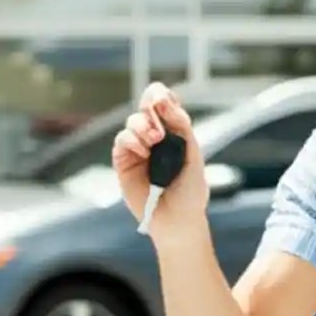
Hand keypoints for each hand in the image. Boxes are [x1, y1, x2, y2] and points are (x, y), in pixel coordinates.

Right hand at [112, 82, 209, 238]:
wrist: (179, 220)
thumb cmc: (191, 190)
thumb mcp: (193, 154)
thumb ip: (181, 126)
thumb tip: (164, 101)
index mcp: (175, 131)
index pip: (165, 102)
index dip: (161, 95)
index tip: (163, 98)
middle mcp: (155, 136)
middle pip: (146, 107)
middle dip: (152, 109)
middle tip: (162, 124)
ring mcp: (139, 148)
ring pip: (132, 121)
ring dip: (143, 125)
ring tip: (155, 140)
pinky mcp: (124, 162)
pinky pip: (122, 140)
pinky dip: (132, 140)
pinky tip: (144, 152)